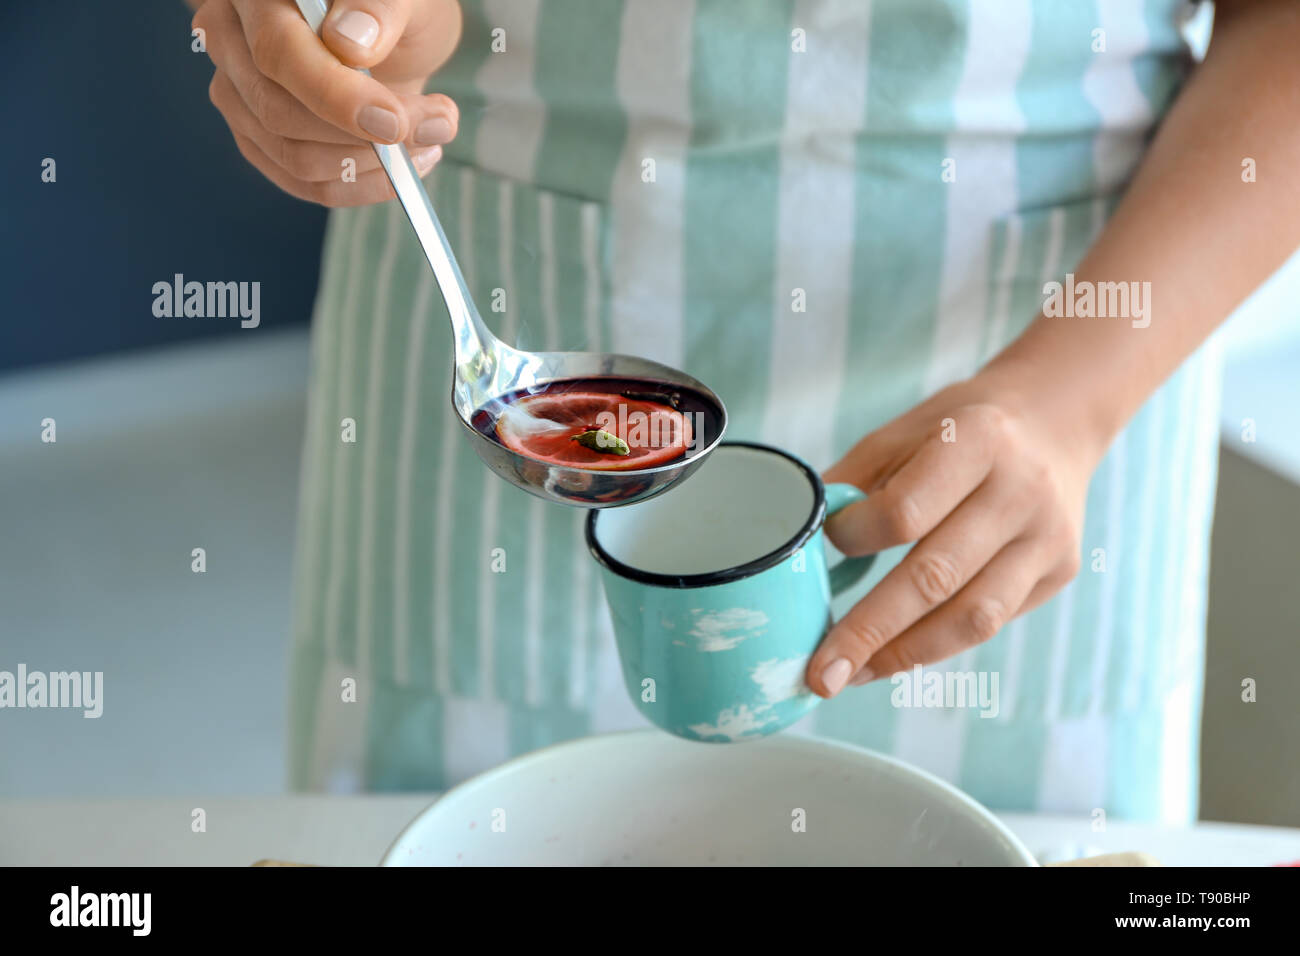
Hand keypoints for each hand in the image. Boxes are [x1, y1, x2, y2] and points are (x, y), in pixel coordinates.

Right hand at [194, 0, 461, 205]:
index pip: (277, 52)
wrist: (390, 33)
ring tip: (431, 137)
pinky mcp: (259, 140)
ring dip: (373, 165)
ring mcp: (238, 95)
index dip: (335, 95)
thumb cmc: (391, 6)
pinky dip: (363, 185)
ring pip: (295, 158)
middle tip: (439, 125)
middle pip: (279, 113)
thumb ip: (378, 6)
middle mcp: (231, 40)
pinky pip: (307, 184)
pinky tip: (405, 163)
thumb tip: (350, 43)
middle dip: (366, 136)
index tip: (395, 121)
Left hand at [805, 372, 1103, 696]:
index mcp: (976, 441)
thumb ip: (854, 482)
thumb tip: (799, 541)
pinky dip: (937, 644)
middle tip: (821, 675)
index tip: (828, 543)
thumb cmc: (961, 429)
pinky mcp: (1059, 571)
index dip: (857, 537)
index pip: (906, 511)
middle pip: (936, 578)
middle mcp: (1021, 491)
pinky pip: (991, 622)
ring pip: (972, 617)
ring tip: (853, 675)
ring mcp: (1047, 537)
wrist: (1056, 419)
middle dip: (870, 632)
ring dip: (904, 654)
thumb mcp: (904, 431)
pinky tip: (895, 654)